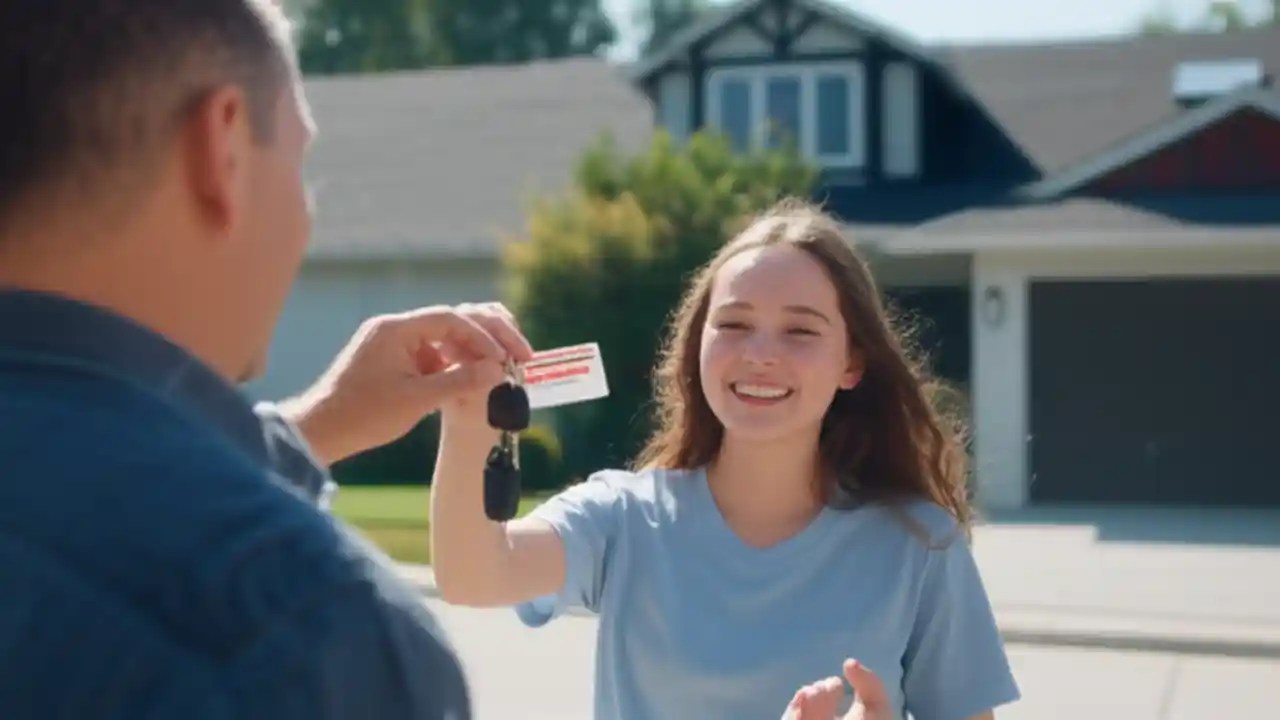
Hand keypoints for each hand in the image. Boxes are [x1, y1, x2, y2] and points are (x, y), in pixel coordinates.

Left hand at [279, 302, 532, 464]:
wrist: (320, 431)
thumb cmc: (362, 416)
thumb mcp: (416, 400)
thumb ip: (459, 381)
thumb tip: (497, 369)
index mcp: (395, 329)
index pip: (450, 318)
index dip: (484, 337)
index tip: (505, 359)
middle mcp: (394, 329)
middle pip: (452, 321)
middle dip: (488, 338)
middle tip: (520, 355)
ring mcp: (393, 344)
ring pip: (445, 338)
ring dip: (475, 352)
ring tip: (504, 368)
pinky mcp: (394, 361)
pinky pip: (433, 354)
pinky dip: (456, 364)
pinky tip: (476, 380)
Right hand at [783, 660, 890, 719]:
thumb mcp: (878, 709)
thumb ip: (869, 683)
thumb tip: (848, 662)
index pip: (820, 702)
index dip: (825, 689)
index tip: (837, 684)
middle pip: (803, 709)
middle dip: (811, 695)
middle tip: (823, 690)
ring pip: (792, 719)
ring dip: (797, 707)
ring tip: (809, 696)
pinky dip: (791, 717)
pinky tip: (800, 706)